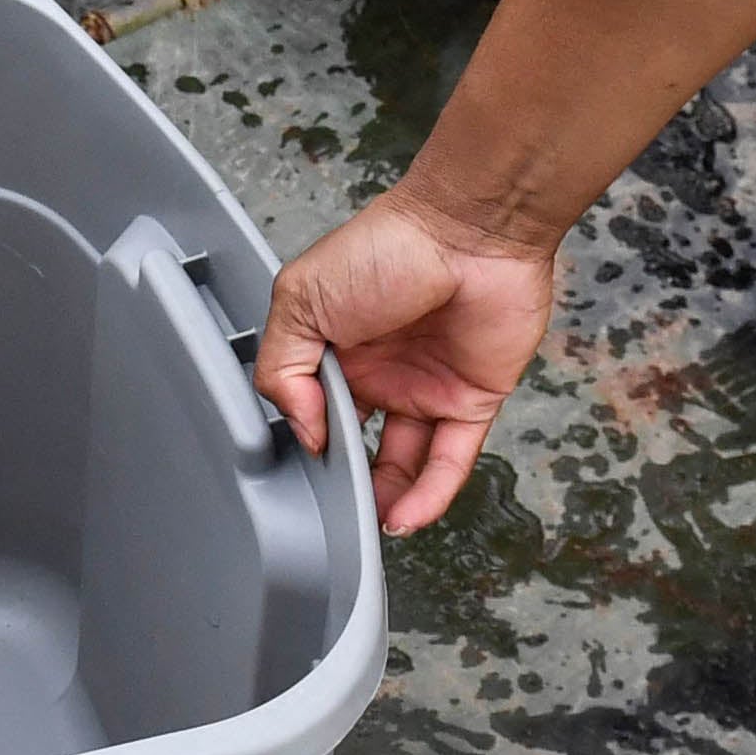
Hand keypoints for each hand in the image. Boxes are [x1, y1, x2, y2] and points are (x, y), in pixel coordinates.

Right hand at [251, 183, 561, 534]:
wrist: (470, 229)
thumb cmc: (387, 245)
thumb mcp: (301, 298)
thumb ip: (283, 369)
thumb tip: (302, 431)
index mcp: (335, 347)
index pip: (313, 411)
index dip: (307, 441)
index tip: (300, 469)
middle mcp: (381, 371)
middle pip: (358, 444)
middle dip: (345, 481)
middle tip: (334, 508)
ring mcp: (427, 388)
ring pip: (404, 462)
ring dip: (386, 499)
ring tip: (368, 525)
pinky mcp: (472, 400)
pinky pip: (450, 459)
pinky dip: (430, 494)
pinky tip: (405, 517)